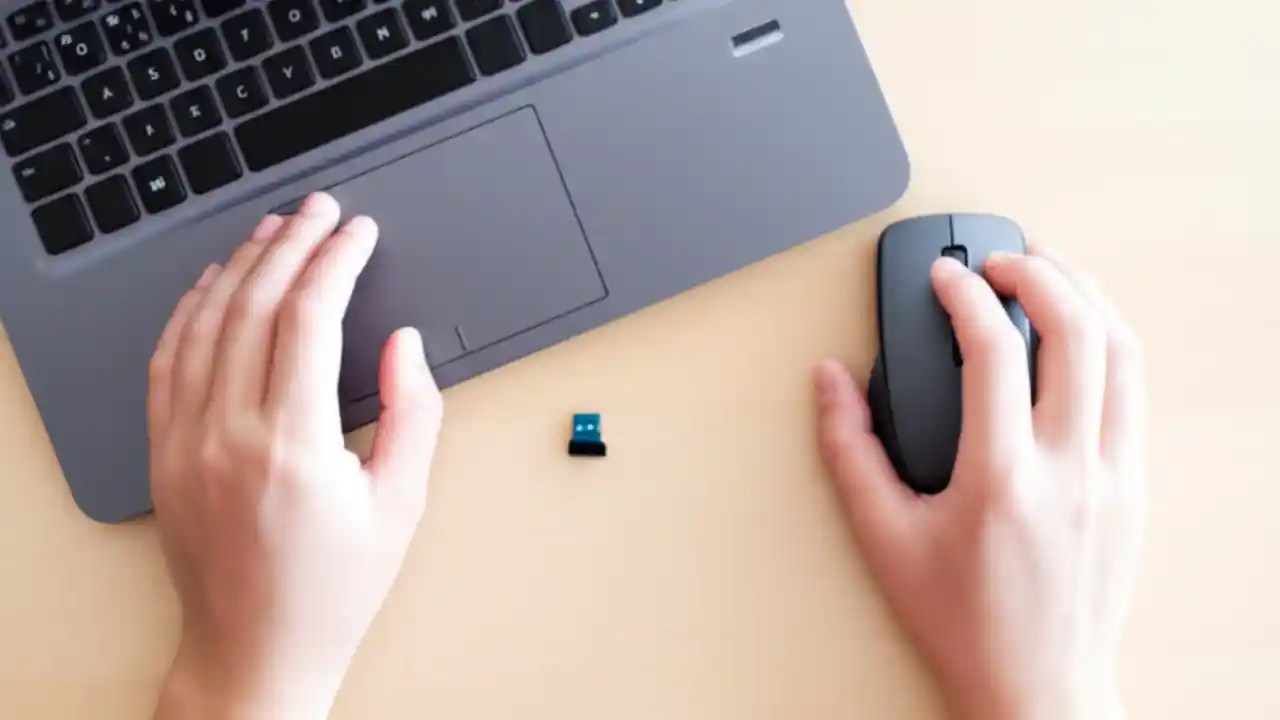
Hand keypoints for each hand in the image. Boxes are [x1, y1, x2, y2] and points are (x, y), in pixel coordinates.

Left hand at [148, 193, 443, 719]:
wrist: (255, 650)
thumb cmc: (333, 588)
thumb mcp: (401, 505)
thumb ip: (413, 415)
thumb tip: (404, 343)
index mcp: (295, 445)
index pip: (310, 318)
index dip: (336, 261)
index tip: (359, 232)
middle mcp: (229, 434)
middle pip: (255, 305)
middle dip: (292, 243)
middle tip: (320, 209)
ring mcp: (186, 442)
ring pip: (205, 322)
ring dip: (240, 265)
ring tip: (272, 229)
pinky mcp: (163, 453)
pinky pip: (166, 360)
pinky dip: (189, 310)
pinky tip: (211, 284)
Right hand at [814, 249, 1144, 719]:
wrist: (1037, 686)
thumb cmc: (960, 622)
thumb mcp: (883, 539)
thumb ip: (849, 451)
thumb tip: (831, 381)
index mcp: (1001, 482)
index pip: (993, 353)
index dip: (965, 295)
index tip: (944, 277)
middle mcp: (1069, 472)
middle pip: (1077, 333)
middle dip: (1040, 274)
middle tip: (1001, 259)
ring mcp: (1112, 479)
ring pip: (1123, 355)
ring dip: (1089, 297)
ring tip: (1051, 273)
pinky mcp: (1133, 489)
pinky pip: (1134, 394)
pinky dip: (1111, 343)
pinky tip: (1082, 334)